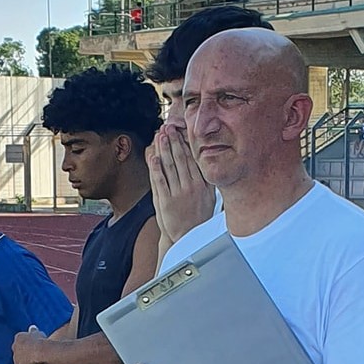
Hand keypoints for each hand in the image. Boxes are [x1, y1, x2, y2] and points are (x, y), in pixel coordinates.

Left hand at [11, 326, 45, 363]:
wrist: (41, 350)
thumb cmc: (42, 341)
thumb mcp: (38, 333)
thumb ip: (33, 331)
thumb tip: (32, 327)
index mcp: (18, 337)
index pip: (21, 343)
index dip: (28, 348)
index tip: (34, 350)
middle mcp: (14, 346)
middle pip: (18, 352)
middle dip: (24, 355)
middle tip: (33, 357)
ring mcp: (14, 356)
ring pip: (19, 362)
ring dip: (25, 363)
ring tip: (34, 363)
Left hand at [148, 125, 214, 247]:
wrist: (186, 237)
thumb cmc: (198, 216)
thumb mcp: (209, 197)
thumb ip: (207, 180)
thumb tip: (208, 161)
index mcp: (202, 184)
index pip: (192, 158)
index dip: (184, 143)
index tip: (180, 130)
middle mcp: (191, 187)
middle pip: (180, 159)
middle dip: (173, 141)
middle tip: (168, 127)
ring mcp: (177, 194)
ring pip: (169, 166)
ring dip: (164, 149)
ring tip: (160, 136)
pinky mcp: (165, 201)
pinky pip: (160, 181)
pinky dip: (156, 168)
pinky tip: (153, 156)